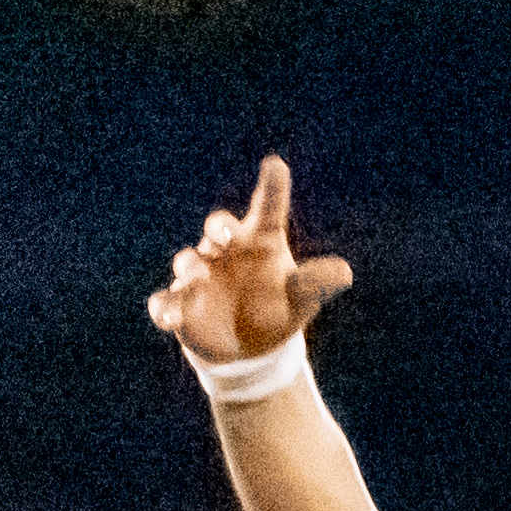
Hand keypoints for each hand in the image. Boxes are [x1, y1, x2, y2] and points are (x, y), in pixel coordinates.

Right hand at [145, 155, 353, 365]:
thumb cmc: (276, 308)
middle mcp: (226, 252)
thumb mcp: (301, 297)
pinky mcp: (180, 304)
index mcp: (259, 243)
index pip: (266, 210)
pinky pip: (165, 302)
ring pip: (188, 261)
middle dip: (219, 227)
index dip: (272, 188)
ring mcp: (199, 276)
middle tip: (226, 235)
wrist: (247, 344)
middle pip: (218, 227)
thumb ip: (317, 283)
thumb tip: (345, 273)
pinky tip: (169, 318)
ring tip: (200, 275)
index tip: (276, 165)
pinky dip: (165, 308)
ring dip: (191, 265)